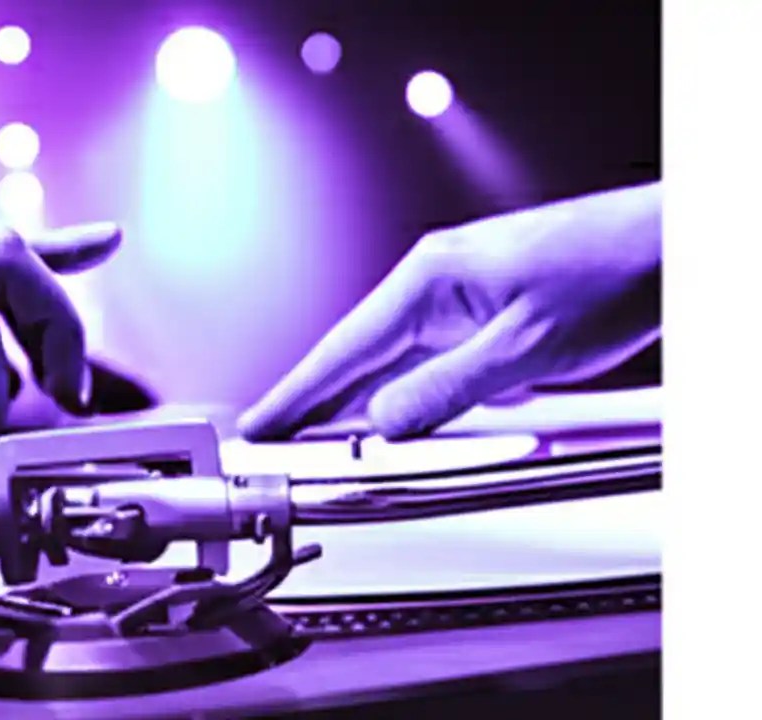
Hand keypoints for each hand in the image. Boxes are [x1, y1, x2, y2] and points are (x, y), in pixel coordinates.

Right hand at [238, 182, 661, 441]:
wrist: (672, 242)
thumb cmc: (612, 272)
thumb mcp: (524, 350)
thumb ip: (445, 391)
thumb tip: (385, 422)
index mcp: (428, 281)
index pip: (344, 350)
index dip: (297, 394)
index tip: (260, 424)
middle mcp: (435, 280)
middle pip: (359, 353)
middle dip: (315, 398)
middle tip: (273, 437)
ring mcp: (461, 292)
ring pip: (395, 358)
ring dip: (363, 398)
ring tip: (321, 435)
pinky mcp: (488, 305)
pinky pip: (431, 355)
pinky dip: (409, 388)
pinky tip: (399, 412)